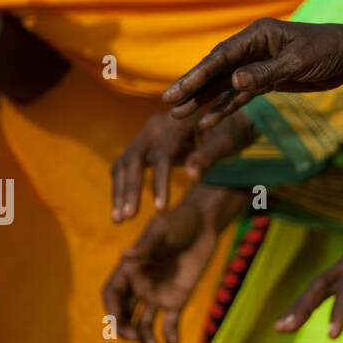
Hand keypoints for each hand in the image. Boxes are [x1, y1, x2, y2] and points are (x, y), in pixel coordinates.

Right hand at [101, 187, 235, 342]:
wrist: (204, 222)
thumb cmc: (179, 220)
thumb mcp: (162, 229)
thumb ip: (146, 245)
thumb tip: (126, 256)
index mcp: (130, 269)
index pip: (113, 295)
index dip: (111, 310)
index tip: (117, 321)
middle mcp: (141, 285)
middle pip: (125, 314)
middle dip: (125, 329)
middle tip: (135, 337)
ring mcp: (159, 293)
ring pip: (145, 322)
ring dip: (145, 336)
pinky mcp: (178, 297)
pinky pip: (171, 321)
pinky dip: (170, 334)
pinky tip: (172, 342)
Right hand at [111, 110, 256, 222]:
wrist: (217, 126)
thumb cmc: (223, 136)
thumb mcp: (222, 144)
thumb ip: (207, 157)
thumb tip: (192, 176)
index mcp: (176, 122)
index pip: (162, 154)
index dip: (159, 182)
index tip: (160, 209)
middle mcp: (155, 125)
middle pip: (135, 159)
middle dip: (130, 190)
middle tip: (127, 218)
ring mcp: (144, 134)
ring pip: (124, 165)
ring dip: (120, 193)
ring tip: (118, 220)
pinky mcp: (139, 146)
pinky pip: (124, 168)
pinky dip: (121, 189)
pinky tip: (120, 210)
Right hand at [163, 18, 342, 128]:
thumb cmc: (328, 50)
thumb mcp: (298, 62)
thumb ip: (265, 73)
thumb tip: (234, 82)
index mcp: (258, 35)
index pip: (222, 56)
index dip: (198, 74)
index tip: (178, 90)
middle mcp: (254, 47)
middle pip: (217, 69)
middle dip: (193, 87)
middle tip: (168, 104)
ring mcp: (259, 64)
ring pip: (225, 84)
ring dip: (204, 100)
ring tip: (180, 115)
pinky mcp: (267, 79)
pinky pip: (241, 95)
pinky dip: (225, 107)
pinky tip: (208, 121)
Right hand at [274, 195, 342, 337]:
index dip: (339, 311)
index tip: (332, 335)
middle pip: (320, 284)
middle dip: (301, 306)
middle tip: (281, 328)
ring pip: (320, 284)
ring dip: (301, 304)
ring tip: (281, 327)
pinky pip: (329, 284)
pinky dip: (314, 299)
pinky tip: (302, 314)